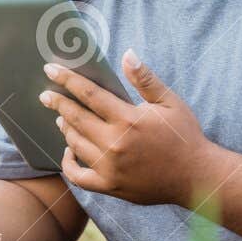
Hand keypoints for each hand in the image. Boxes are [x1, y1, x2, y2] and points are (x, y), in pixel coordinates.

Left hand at [40, 50, 220, 207]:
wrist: (196, 178)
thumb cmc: (184, 136)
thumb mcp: (170, 102)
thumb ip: (145, 79)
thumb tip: (127, 54)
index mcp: (128, 119)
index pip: (89, 95)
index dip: (67, 80)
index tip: (50, 70)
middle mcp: (115, 144)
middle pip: (75, 118)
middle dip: (57, 103)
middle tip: (45, 96)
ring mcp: (110, 167)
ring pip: (75, 143)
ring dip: (65, 128)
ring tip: (62, 119)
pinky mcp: (110, 186)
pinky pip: (78, 176)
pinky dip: (68, 164)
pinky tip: (69, 152)